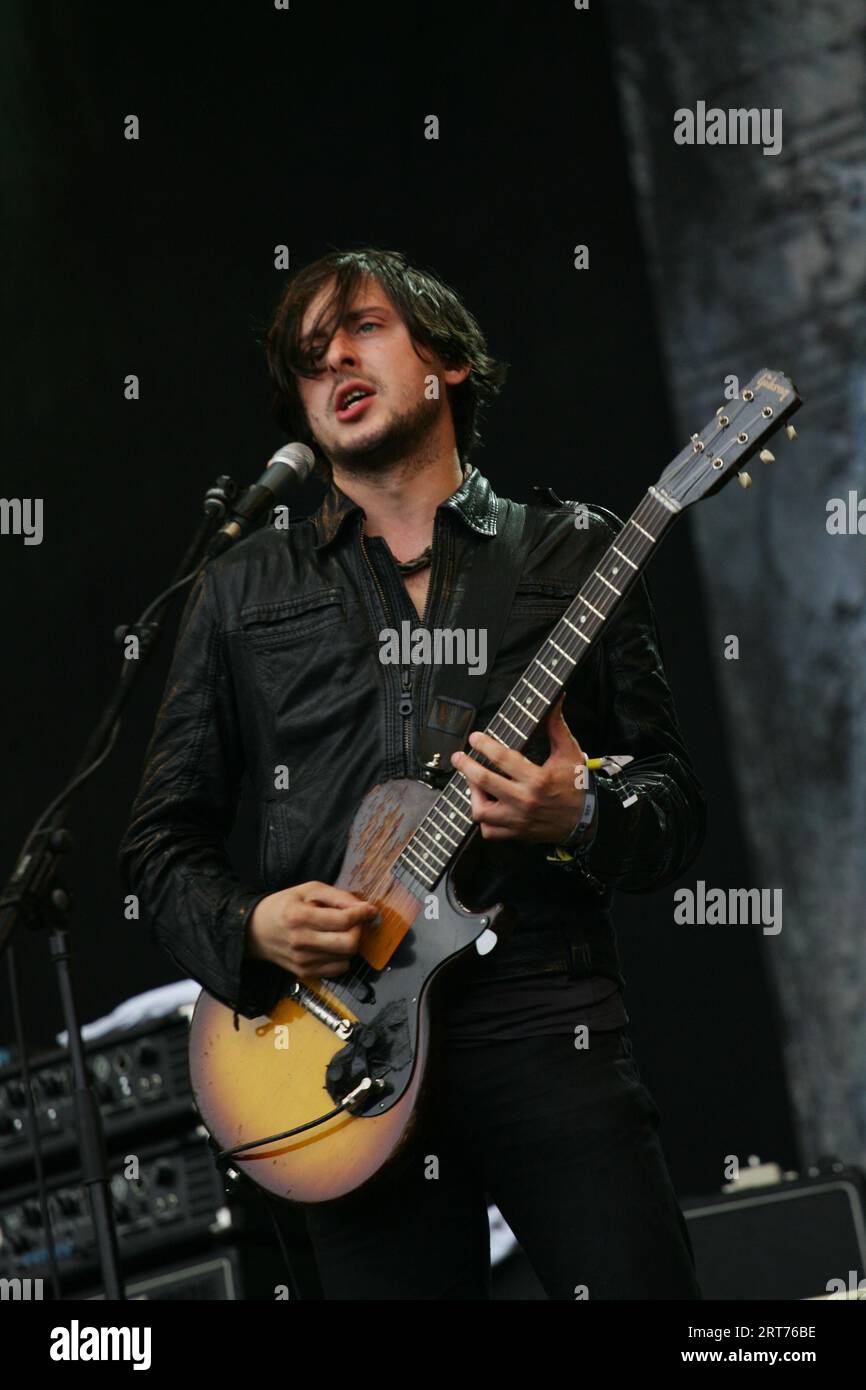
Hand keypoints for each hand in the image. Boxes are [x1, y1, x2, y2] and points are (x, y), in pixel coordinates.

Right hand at [245, 881, 377, 975]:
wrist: (254, 930)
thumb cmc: (284, 905)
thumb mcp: (308, 890)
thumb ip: (337, 896)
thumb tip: (364, 907)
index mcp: (300, 917)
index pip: (343, 921)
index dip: (362, 914)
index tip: (370, 910)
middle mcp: (301, 942)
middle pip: (349, 944)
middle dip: (358, 931)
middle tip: (353, 922)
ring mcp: (303, 961)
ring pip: (346, 958)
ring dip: (349, 943)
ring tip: (337, 932)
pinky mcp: (304, 973)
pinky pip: (338, 969)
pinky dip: (341, 957)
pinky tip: (331, 945)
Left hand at [450, 695, 587, 843]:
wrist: (584, 820)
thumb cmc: (575, 783)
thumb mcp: (569, 752)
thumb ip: (556, 726)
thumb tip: (556, 699)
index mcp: (538, 779)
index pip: (503, 759)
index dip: (484, 745)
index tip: (474, 738)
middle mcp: (525, 801)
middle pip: (484, 782)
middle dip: (466, 767)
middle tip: (458, 757)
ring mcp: (519, 820)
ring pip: (481, 812)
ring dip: (473, 795)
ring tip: (472, 783)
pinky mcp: (517, 833)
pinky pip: (489, 831)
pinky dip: (483, 819)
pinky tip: (485, 804)